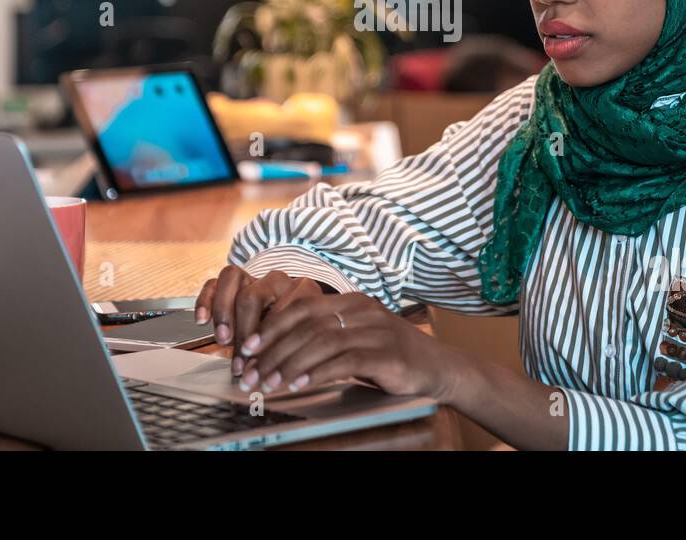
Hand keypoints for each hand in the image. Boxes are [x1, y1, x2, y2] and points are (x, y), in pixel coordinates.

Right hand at [195, 265, 324, 376]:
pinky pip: (213, 284)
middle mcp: (275, 280)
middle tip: (240, 352)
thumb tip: (261, 375)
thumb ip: (279, 352)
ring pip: (231, 280)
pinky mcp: (231, 282)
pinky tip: (202, 321)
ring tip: (222, 339)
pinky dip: (205, 301)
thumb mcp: (295, 343)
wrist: (290, 319)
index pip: (278, 307)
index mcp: (298, 291)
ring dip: (223, 312)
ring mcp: (252, 278)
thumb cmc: (294, 334)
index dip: (266, 338)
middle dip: (242, 329)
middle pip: (251, 296)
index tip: (256, 361)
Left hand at [235, 292, 454, 400]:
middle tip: (250, 373)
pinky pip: (344, 361)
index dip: (271, 326)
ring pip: (321, 341)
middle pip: (306, 325)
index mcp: (351, 301)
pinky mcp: (388, 354)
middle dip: (272, 350)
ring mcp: (377, 330)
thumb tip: (276, 351)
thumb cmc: (390, 356)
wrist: (438, 368)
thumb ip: (325, 337)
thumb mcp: (356, 338)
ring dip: (289, 363)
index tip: (247, 347)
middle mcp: (363, 310)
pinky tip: (298, 384)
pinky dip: (316, 373)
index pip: (301, 307)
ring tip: (268, 382)